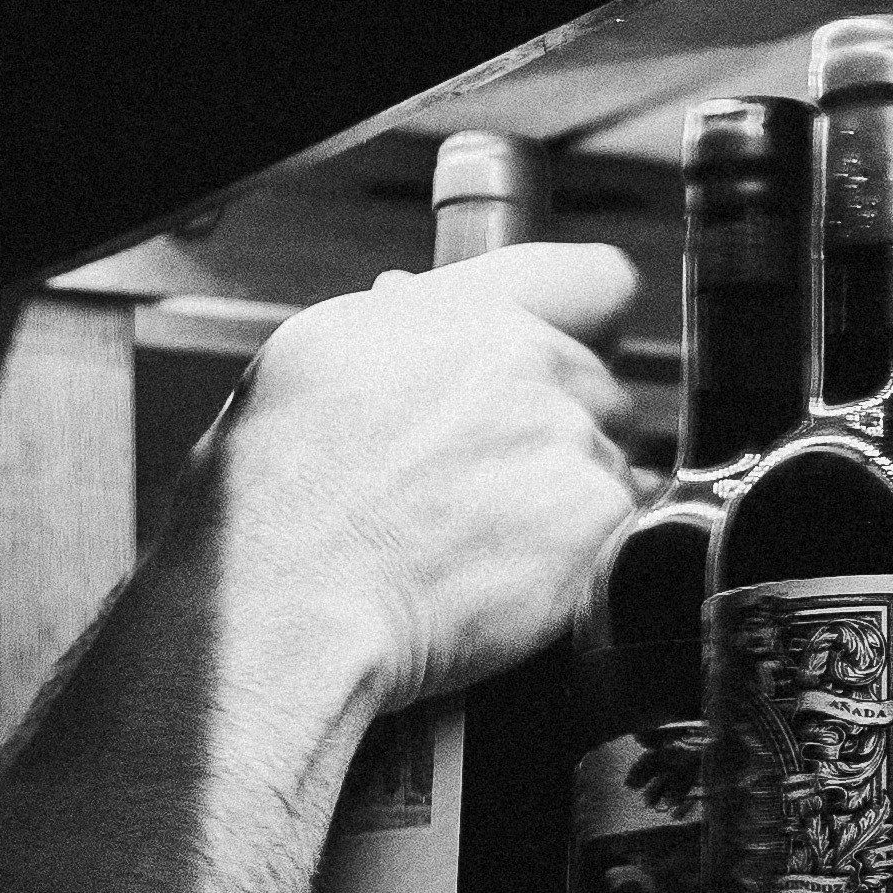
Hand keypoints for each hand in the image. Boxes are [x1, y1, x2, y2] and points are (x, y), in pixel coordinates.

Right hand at [191, 240, 641, 721]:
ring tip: (485, 551)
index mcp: (456, 311)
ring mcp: (566, 438)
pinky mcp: (592, 520)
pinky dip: (580, 565)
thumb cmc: (274, 512)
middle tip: (489, 493)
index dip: (590, 324)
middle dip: (559, 433)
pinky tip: (510, 585)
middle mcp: (522, 359)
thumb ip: (392, 332)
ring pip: (606, 467)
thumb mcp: (308, 368)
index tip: (579, 352)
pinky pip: (618, 535)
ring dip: (566, 506)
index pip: (590, 282)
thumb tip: (411, 310)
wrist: (293, 610)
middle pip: (597, 387)